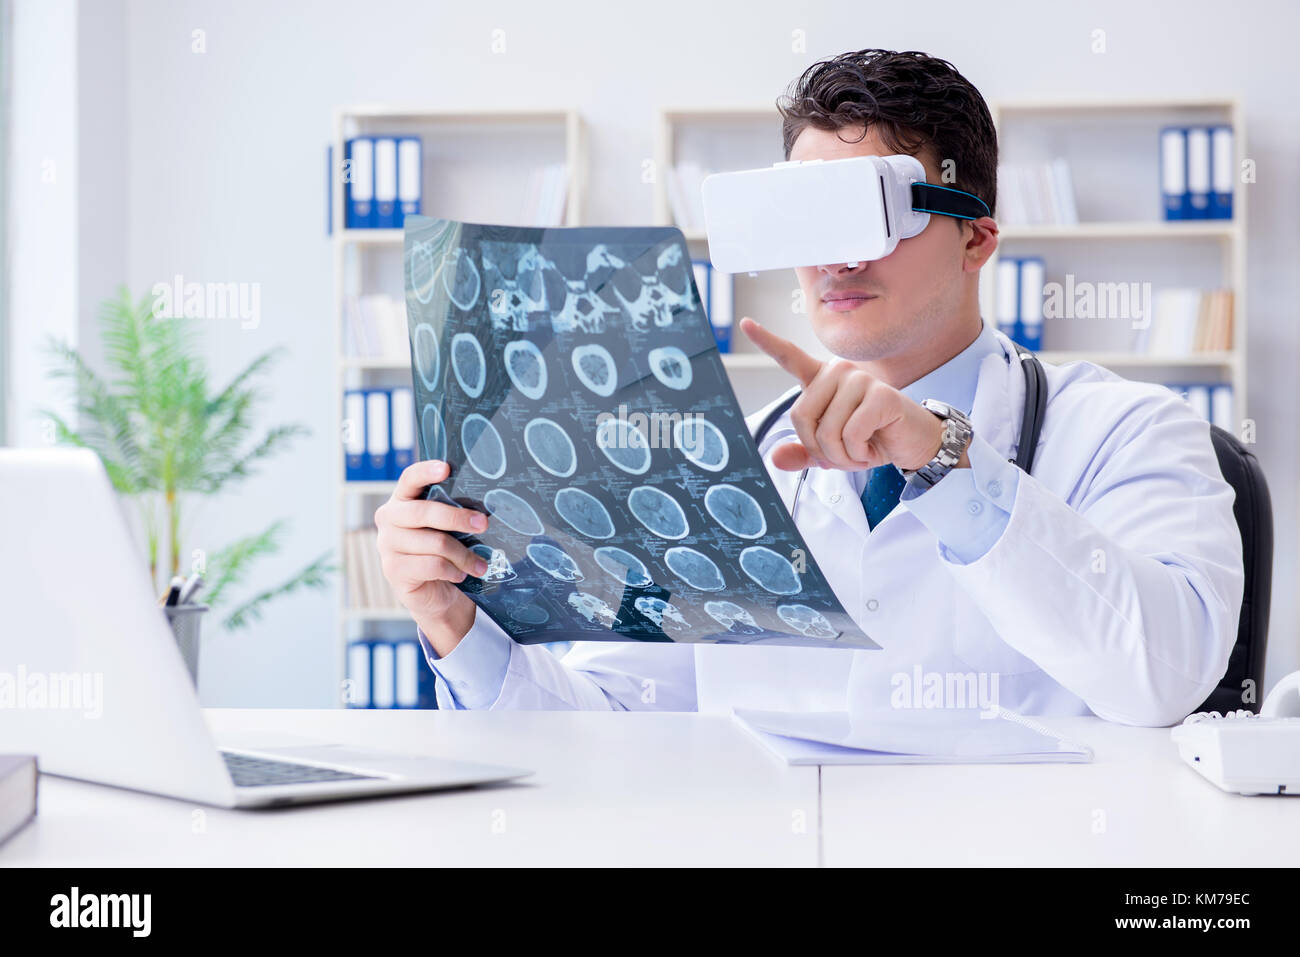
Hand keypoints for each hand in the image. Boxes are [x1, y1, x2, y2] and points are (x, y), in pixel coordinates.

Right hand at [374, 459, 490, 653]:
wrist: (434, 594)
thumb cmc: (445, 554)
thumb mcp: (450, 529)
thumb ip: (454, 513)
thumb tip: (484, 508)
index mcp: (402, 500)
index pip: (410, 479)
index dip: (426, 472)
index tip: (446, 468)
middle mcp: (389, 518)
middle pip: (424, 512)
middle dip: (458, 518)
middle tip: (483, 524)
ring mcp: (387, 544)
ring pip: (434, 543)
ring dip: (463, 555)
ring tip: (480, 564)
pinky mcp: (393, 569)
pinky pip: (432, 565)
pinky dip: (453, 571)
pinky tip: (460, 575)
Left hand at [740, 316, 961, 472]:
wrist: (912, 443)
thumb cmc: (871, 439)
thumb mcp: (831, 450)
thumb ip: (803, 452)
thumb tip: (775, 458)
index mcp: (821, 379)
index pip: (790, 357)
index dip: (766, 341)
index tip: (745, 322)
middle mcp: (838, 372)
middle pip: (800, 416)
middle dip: (817, 448)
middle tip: (841, 454)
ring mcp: (859, 379)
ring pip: (826, 431)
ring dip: (840, 455)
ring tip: (859, 450)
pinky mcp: (880, 394)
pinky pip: (851, 434)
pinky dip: (857, 453)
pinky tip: (871, 448)